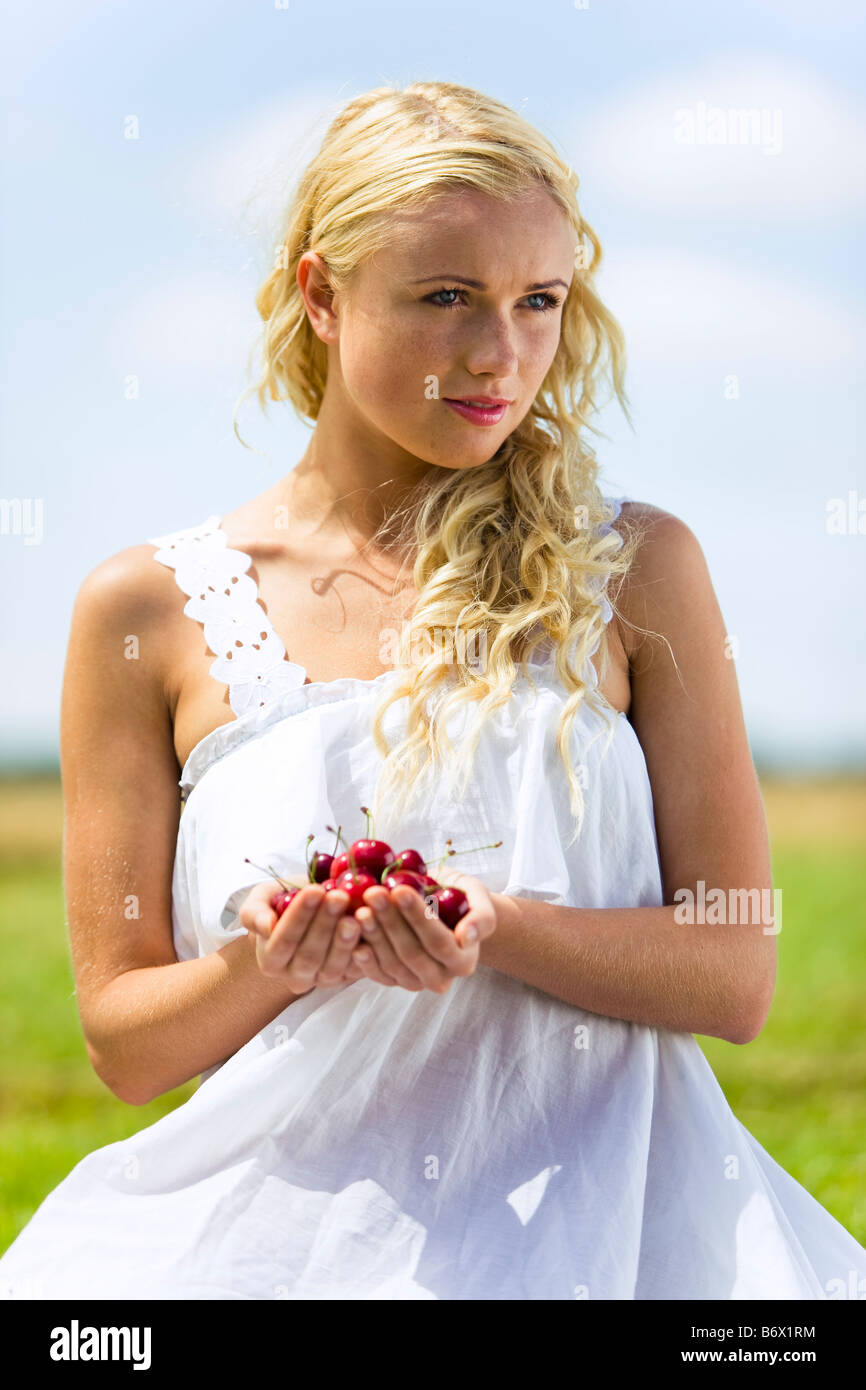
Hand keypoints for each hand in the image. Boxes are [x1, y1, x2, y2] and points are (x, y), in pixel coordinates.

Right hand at [241, 878, 372, 992]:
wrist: (307, 915)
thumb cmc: (280, 905)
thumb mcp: (260, 901)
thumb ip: (255, 913)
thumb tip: (267, 927)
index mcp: (271, 960)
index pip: (283, 941)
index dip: (299, 917)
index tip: (314, 890)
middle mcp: (295, 977)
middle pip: (309, 955)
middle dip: (325, 924)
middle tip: (339, 897)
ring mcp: (323, 980)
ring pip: (333, 966)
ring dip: (345, 941)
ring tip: (357, 915)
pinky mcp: (347, 978)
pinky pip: (356, 969)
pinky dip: (365, 952)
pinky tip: (371, 930)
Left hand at [350, 868, 497, 993]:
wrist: (446, 912)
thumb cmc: (464, 901)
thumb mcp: (479, 900)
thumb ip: (481, 918)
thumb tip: (466, 936)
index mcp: (463, 961)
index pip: (438, 941)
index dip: (418, 917)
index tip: (400, 890)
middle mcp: (440, 979)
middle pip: (411, 953)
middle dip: (390, 922)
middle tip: (372, 894)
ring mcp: (414, 983)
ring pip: (391, 963)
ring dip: (374, 935)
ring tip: (360, 907)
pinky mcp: (393, 980)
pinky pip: (376, 973)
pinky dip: (362, 956)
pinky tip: (350, 934)